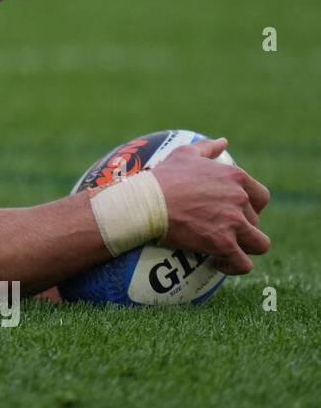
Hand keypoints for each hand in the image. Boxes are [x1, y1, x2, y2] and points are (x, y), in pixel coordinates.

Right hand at [150, 138, 270, 274]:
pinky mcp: (223, 243)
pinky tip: (217, 262)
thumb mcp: (184, 154)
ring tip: (227, 251)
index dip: (252, 208)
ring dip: (245, 248)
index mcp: (235, 177)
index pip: (261, 197)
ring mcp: (233, 222)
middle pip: (256, 221)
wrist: (146, 203)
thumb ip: (207, 147)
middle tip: (222, 232)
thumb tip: (223, 142)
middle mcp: (240, 199)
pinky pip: (242, 263)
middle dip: (242, 228)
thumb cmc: (162, 177)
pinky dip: (233, 266)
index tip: (237, 213)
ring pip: (259, 244)